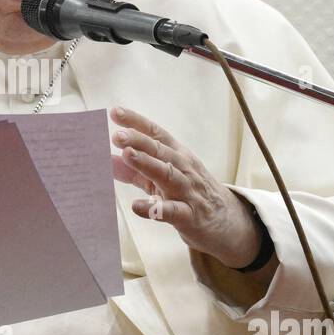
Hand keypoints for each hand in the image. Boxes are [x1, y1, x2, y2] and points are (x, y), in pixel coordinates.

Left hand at [110, 106, 264, 269]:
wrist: (226, 222)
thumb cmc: (189, 195)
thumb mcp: (162, 180)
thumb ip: (135, 171)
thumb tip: (107, 159)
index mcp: (177, 156)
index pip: (156, 134)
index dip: (136, 122)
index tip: (116, 112)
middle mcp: (183, 169)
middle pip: (160, 151)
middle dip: (138, 141)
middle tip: (117, 135)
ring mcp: (188, 192)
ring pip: (168, 175)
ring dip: (147, 164)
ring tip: (127, 155)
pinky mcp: (190, 216)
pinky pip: (173, 211)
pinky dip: (156, 208)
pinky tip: (137, 206)